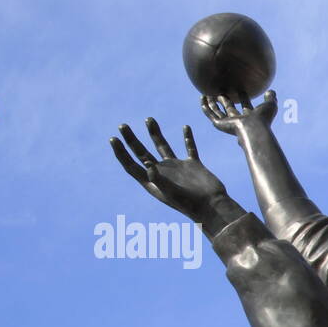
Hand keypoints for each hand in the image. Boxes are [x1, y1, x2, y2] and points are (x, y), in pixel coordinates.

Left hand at [110, 118, 233, 225]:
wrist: (213, 207)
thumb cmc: (191, 204)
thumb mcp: (172, 193)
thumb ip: (158, 179)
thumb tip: (146, 163)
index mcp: (153, 182)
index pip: (132, 165)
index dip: (121, 153)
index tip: (113, 139)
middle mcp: (163, 173)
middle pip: (142, 153)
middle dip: (131, 140)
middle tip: (122, 126)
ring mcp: (178, 168)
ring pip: (163, 147)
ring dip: (155, 133)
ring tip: (148, 119)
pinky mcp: (193, 165)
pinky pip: (189, 148)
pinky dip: (188, 138)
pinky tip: (185, 127)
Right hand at [202, 91, 276, 135]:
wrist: (253, 128)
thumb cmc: (263, 119)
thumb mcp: (270, 105)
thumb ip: (271, 98)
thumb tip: (271, 91)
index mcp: (251, 116)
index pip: (246, 105)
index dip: (243, 97)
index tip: (241, 89)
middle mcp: (239, 120)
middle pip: (231, 108)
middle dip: (227, 100)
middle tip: (223, 91)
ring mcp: (228, 122)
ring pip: (218, 111)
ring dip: (214, 102)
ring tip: (209, 93)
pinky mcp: (219, 124)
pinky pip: (210, 114)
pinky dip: (205, 106)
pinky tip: (202, 97)